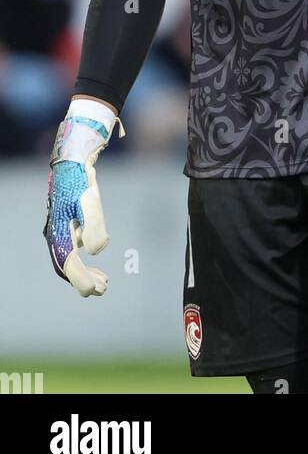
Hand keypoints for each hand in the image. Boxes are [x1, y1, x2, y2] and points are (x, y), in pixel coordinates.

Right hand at [43, 106, 123, 296]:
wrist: (73, 163)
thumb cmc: (80, 182)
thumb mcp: (90, 202)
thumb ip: (94, 227)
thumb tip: (96, 251)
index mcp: (59, 234)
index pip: (69, 266)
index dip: (82, 280)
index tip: (96, 290)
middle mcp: (57, 236)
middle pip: (67, 267)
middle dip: (84, 281)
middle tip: (104, 288)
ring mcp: (60, 232)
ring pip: (69, 261)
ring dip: (85, 273)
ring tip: (104, 282)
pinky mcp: (67, 226)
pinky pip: (72, 250)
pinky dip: (84, 260)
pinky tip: (97, 258)